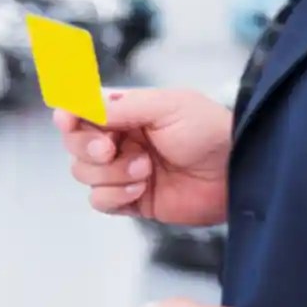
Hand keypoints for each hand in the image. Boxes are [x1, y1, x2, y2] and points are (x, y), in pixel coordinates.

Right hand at [54, 88, 231, 224]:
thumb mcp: (168, 105)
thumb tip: (83, 106)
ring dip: (109, 173)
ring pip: (83, 173)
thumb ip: (122, 106)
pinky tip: (141, 188)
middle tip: (109, 148)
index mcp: (125, 112)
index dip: (68, 115)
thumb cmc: (211, 132)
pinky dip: (115, 195)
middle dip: (86, 147)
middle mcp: (119, 140)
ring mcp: (122, 171)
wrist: (239, 172)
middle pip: (74, 144)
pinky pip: (99, 200)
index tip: (68, 120)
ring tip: (144, 169)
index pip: (79, 110)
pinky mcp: (130, 199)